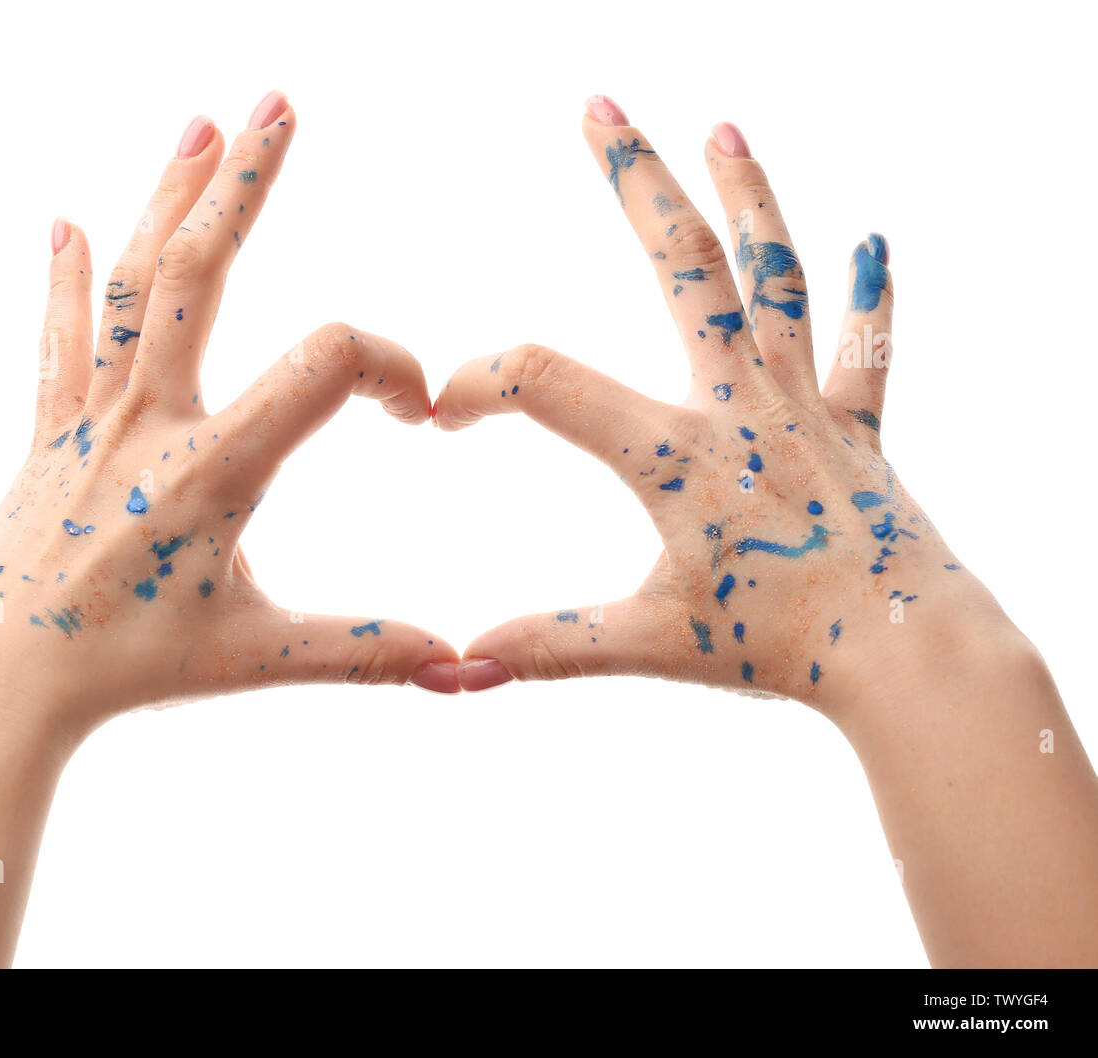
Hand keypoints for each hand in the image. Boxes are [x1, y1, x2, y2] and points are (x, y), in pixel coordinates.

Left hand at [0, 91, 460, 732]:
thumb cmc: (126, 666)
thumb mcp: (254, 656)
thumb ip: (360, 650)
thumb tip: (458, 666)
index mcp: (213, 468)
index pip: (323, 366)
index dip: (389, 367)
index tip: (416, 412)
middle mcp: (149, 421)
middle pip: (200, 273)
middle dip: (246, 183)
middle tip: (279, 105)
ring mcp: (93, 418)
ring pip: (133, 285)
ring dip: (168, 198)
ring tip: (199, 126)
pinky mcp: (53, 433)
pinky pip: (61, 339)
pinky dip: (67, 279)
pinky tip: (65, 223)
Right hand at [434, 97, 1012, 713]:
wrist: (905, 657)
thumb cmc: (778, 649)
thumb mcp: (652, 644)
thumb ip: (552, 645)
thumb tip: (460, 666)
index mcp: (678, 455)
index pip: (550, 381)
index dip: (481, 380)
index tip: (444, 408)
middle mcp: (742, 408)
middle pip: (684, 270)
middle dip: (637, 183)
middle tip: (601, 109)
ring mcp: (805, 410)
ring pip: (776, 282)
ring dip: (750, 200)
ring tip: (724, 130)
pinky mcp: (857, 431)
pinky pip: (867, 352)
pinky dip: (871, 297)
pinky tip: (874, 245)